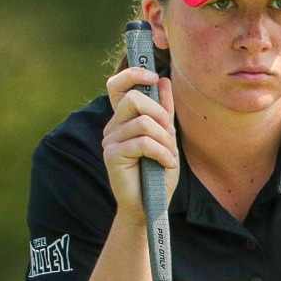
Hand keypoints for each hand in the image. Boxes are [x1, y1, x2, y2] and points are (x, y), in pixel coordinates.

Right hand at [102, 65, 177, 217]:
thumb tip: (163, 80)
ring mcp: (110, 140)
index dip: (133, 74)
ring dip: (165, 140)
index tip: (153, 77)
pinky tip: (166, 165)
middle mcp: (113, 126)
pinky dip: (161, 153)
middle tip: (170, 136)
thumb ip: (164, 111)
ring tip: (168, 156)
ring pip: (144, 122)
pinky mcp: (112, 155)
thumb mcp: (166, 138)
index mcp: (124, 119)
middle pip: (135, 99)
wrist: (150, 205)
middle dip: (161, 115)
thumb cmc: (158, 173)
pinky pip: (143, 142)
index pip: (118, 85)